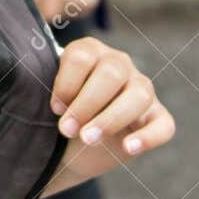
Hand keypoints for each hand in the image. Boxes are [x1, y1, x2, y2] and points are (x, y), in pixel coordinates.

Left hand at [45, 38, 174, 192]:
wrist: (69, 147)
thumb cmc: (55, 115)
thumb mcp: (45, 100)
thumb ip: (42, 91)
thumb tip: (35, 94)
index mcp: (90, 51)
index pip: (84, 56)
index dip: (67, 83)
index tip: (54, 109)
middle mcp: (119, 65)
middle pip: (112, 73)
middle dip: (87, 103)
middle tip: (66, 129)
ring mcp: (142, 90)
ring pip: (139, 95)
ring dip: (111, 118)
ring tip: (88, 139)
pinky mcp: (156, 118)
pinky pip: (163, 125)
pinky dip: (148, 136)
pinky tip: (128, 147)